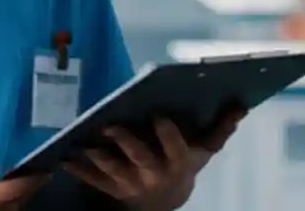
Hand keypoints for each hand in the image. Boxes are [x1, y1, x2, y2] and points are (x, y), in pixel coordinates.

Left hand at [63, 109, 245, 210]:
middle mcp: (154, 174)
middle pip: (141, 158)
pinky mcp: (110, 189)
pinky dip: (78, 169)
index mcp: (178, 161)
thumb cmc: (182, 163)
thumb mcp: (203, 150)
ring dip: (97, 158)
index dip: (166, 133)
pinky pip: (92, 180)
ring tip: (83, 141)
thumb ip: (220, 127)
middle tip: (110, 125)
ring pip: (113, 171)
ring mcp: (130, 183)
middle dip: (126, 143)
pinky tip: (63, 156)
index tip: (157, 113)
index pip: (175, 147)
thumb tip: (240, 104)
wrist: (163, 202)